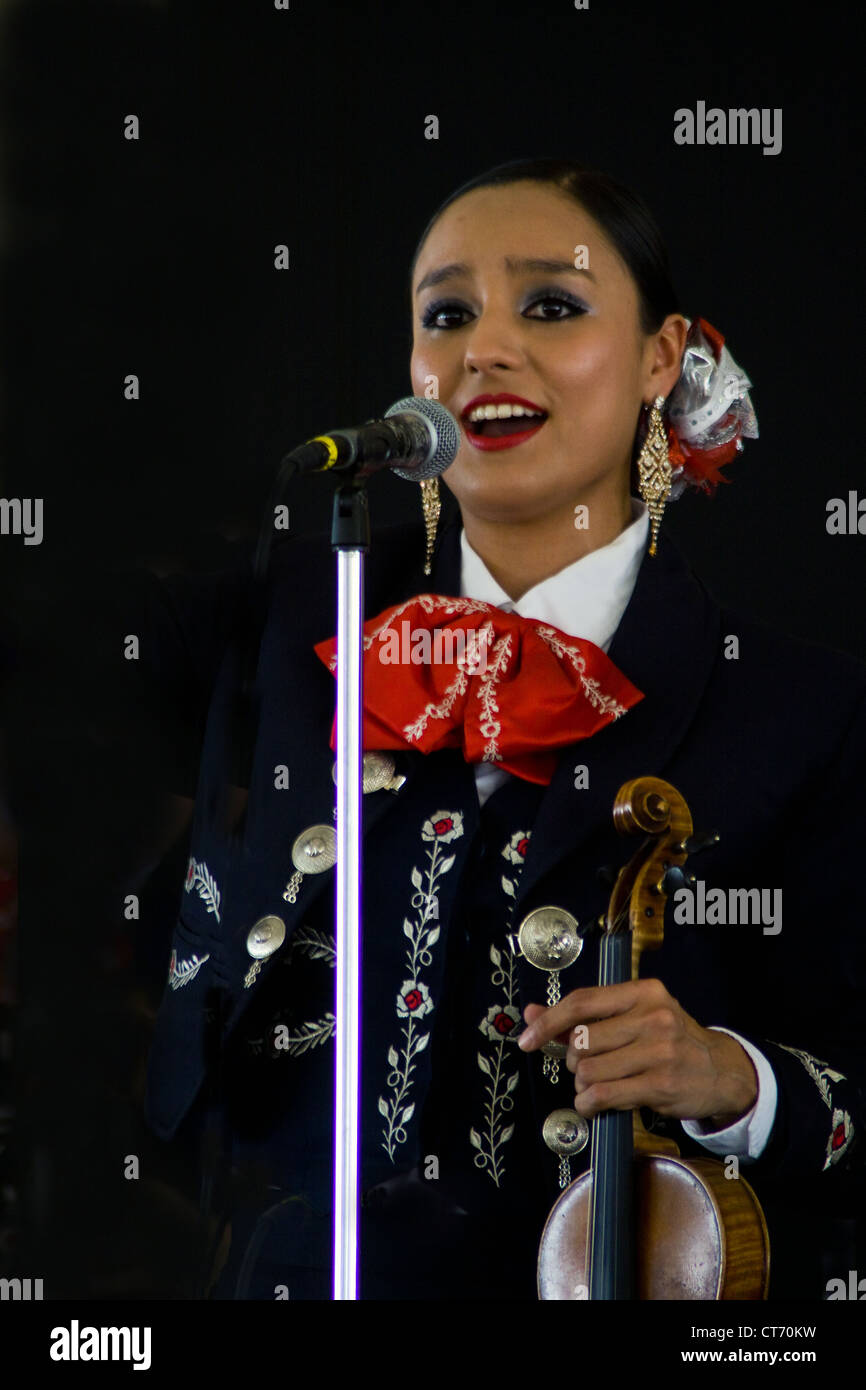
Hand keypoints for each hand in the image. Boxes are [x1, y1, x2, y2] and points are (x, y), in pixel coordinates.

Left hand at [517, 977, 757, 1127]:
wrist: (722, 1071)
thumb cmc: (670, 1041)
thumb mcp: (634, 1018)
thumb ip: (583, 1017)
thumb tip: (531, 1013)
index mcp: (643, 992)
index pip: (582, 1002)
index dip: (548, 1022)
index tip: (527, 1038)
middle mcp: (653, 1016)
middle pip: (582, 1040)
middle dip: (574, 1061)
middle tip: (587, 1068)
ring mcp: (659, 1050)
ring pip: (589, 1071)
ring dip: (582, 1086)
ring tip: (596, 1086)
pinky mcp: (661, 1084)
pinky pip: (604, 1095)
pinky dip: (589, 1104)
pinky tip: (595, 1104)